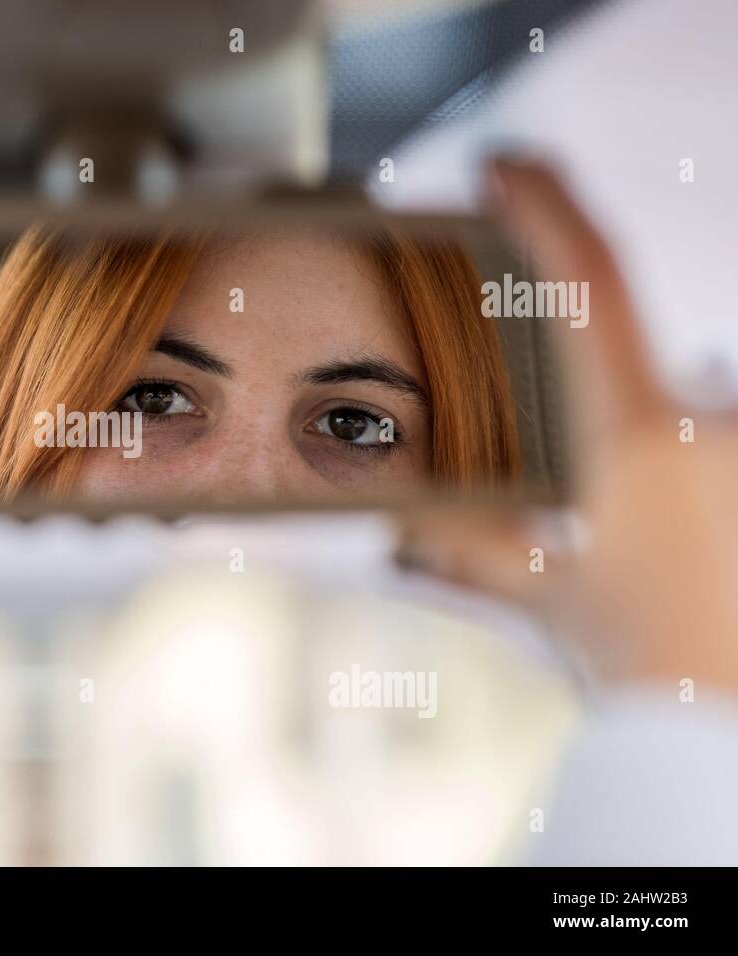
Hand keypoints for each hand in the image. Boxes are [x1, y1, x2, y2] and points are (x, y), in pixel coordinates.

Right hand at [398, 159, 737, 691]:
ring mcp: (737, 441)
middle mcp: (700, 424)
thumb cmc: (642, 659)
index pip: (587, 285)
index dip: (543, 208)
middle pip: (625, 364)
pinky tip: (676, 534)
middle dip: (588, 406)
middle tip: (574, 486)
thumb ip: (461, 543)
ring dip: (638, 464)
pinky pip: (710, 438)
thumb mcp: (542, 590)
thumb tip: (387, 520)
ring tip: (631, 541)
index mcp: (631, 437)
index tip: (503, 164)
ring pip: (670, 414)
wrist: (718, 717)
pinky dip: (684, 475)